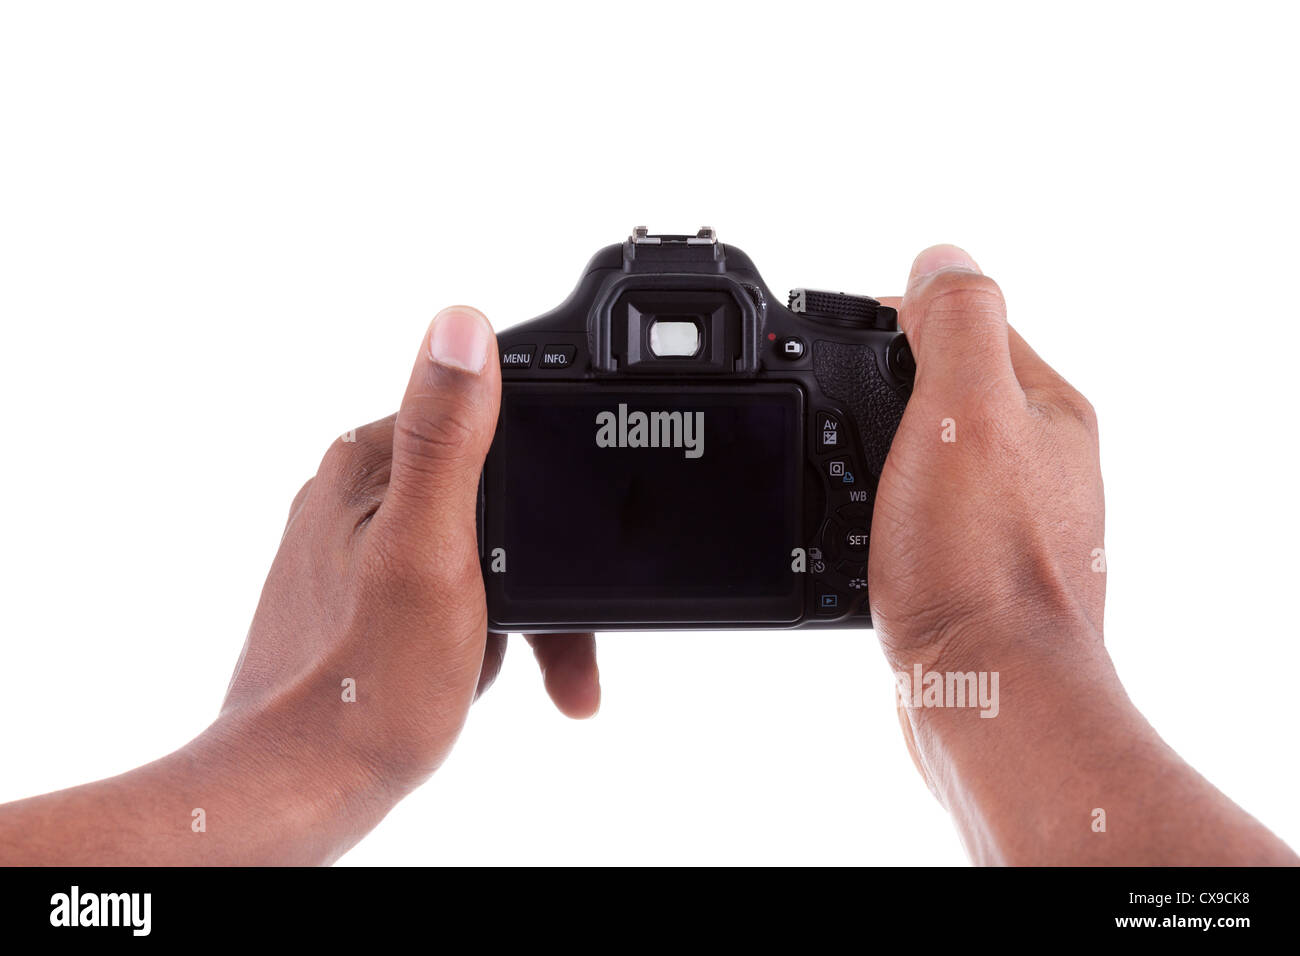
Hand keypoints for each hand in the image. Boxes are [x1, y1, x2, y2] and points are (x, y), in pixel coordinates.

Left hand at [223, 304, 598, 813]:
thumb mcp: (431, 551)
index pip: (494, 430)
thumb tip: (460, 324)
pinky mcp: (362, 592)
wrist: (304, 788)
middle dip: (539, 574)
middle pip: (496, 497)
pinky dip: (481, 630)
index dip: (551, 493)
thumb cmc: (365, 688)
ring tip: (501, 668)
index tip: (562, 563)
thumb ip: (450, 438)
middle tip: (559, 650)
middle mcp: (357, 491)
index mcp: (371, 461)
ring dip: (517, 614)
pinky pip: (453, 589)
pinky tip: (471, 669)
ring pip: (481, 549)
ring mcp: (356, 544)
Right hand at [869, 245, 1103, 675]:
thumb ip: (955, 323)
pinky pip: (915, 512)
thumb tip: (939, 256)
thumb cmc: (979, 564)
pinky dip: (877, 508)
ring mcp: (1004, 520)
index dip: (895, 316)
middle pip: (943, 387)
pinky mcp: (969, 570)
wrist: (982, 692)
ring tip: (826, 463)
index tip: (832, 333)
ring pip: (924, 454)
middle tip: (818, 402)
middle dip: (878, 385)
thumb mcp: (965, 413)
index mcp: (1045, 409)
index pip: (967, 322)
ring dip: (873, 450)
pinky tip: (852, 525)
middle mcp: (1036, 461)